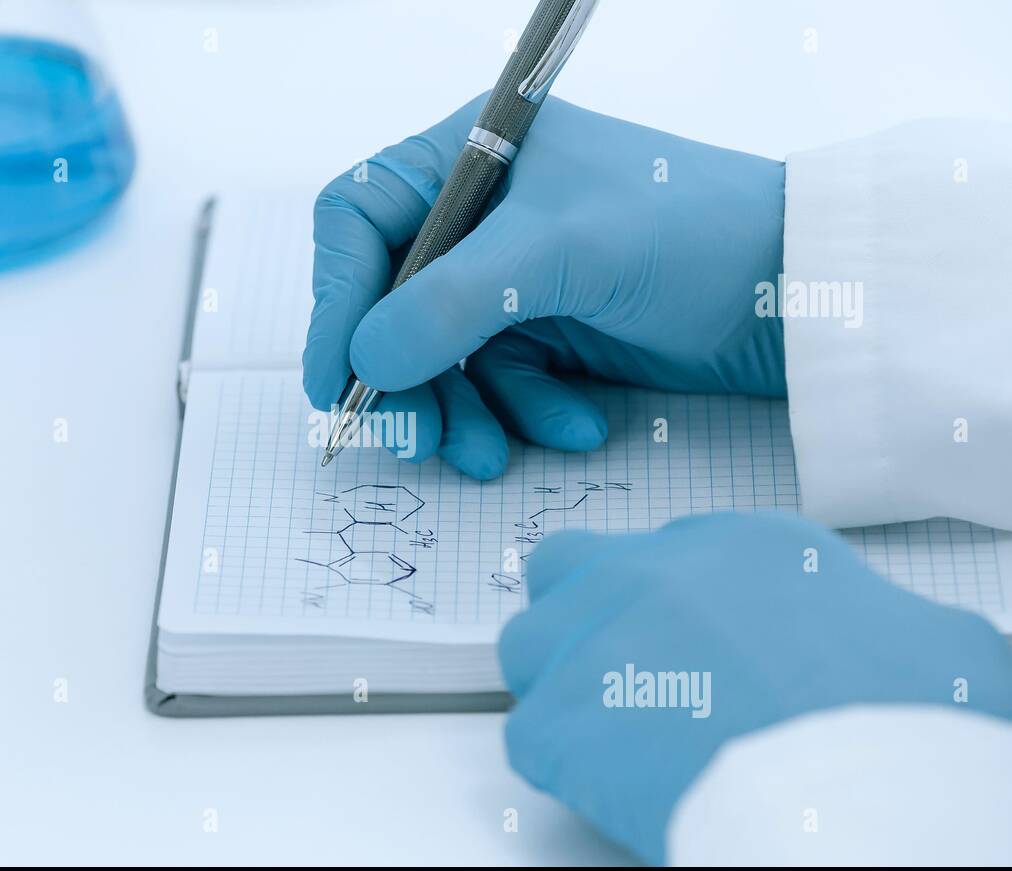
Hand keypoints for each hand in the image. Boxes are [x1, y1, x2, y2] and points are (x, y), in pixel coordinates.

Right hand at [304, 94, 786, 478]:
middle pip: (390, 302)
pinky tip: (573, 424)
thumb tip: (363, 360)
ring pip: (439, 358)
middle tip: (412, 438)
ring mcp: (512, 278)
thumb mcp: (562, 252)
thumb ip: (451, 302)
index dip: (334, 298)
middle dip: (401, 378)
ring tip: (487, 454)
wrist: (795, 290)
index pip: (359, 220)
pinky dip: (523, 414)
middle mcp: (480, 215)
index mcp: (470, 156)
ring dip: (459, 412)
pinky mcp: (546, 332)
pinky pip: (499, 385)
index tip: (334, 378)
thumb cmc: (689, 231)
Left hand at [500, 512, 1011, 863]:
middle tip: (626, 677)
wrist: (856, 784)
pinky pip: (530, 735)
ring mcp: (594, 639)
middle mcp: (653, 575)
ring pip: (530, 646)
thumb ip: (893, 629)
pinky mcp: (559, 717)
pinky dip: (561, 766)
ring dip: (558, 688)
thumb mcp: (934, 644)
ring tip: (616, 740)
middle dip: (583, 615)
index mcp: (742, 548)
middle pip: (572, 569)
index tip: (689, 647)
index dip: (670, 606)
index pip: (669, 555)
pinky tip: (617, 788)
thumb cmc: (903, 719)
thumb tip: (916, 651)